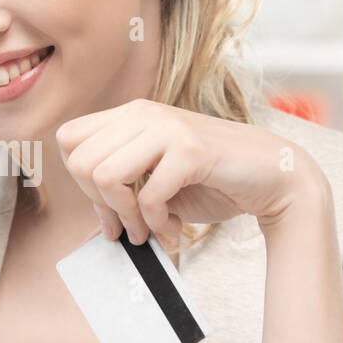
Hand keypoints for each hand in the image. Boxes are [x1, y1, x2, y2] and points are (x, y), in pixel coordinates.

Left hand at [55, 98, 327, 247]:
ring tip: (149, 229)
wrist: (274, 176)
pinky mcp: (190, 149)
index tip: (107, 208)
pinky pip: (147, 195)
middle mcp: (144, 113)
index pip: (69, 139)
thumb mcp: (156, 181)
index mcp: (131, 114)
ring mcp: (168, 128)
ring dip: (126, 217)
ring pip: (106, 176)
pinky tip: (172, 227)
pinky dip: (155, 222)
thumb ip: (122, 191)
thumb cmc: (213, 181)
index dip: (79, 180)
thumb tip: (95, 227)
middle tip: (127, 225)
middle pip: (80, 161)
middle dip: (99, 205)